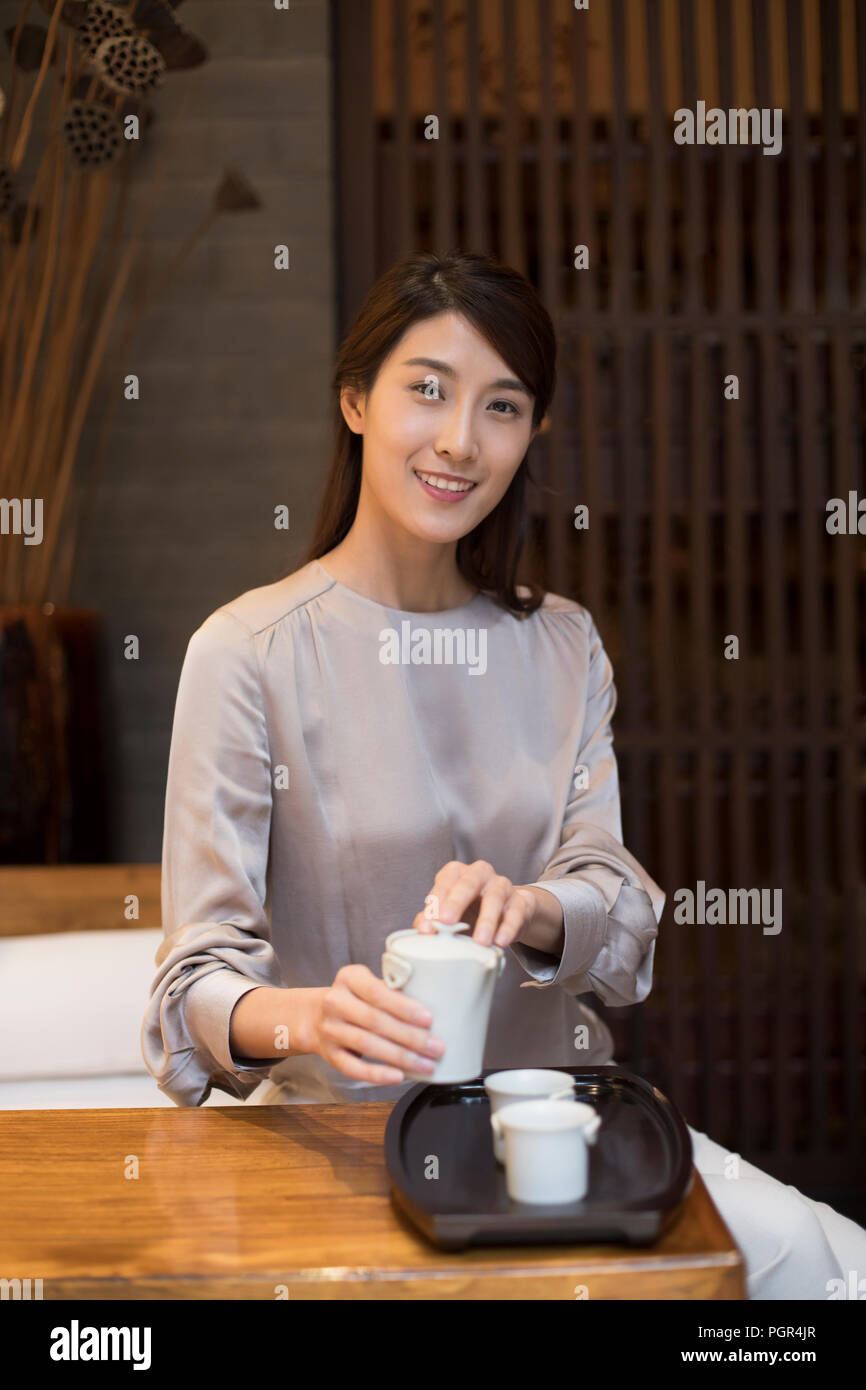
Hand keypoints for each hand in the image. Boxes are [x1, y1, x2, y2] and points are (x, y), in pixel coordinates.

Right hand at [305, 964, 446, 1085]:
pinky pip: (353, 1068)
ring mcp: (330, 1029)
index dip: (403, 1006)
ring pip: (367, 1045)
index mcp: (349, 978)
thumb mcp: (368, 983)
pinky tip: (398, 1076)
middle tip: (436, 1047)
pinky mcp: (329, 1054)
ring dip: (400, 1057)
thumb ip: (394, 990)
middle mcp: (335, 1002)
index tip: (429, 1018)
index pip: (377, 992)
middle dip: (410, 1036)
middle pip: (375, 1021)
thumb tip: (439, 1003)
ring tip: (426, 1064)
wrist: (316, 1016)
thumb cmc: (357, 999)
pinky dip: (377, 1074)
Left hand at [411, 859, 536, 948]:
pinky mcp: (521, 901)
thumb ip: (433, 918)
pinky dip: (508, 927)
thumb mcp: (449, 913)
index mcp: (457, 873)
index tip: (427, 928)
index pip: (444, 883)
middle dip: (456, 902)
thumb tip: (423, 929)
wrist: (506, 914)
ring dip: (487, 920)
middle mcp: (480, 874)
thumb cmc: (470, 911)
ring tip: (480, 941)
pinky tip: (501, 941)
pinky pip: (516, 912)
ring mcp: (502, 885)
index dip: (434, 904)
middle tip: (446, 922)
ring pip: (494, 897)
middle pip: (468, 883)